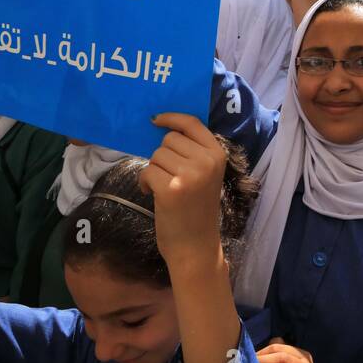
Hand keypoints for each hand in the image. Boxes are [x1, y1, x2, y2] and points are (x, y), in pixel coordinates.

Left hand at [139, 113, 226, 272]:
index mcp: (218, 155)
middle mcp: (206, 162)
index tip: (156, 120)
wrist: (195, 245)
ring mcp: (189, 175)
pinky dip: (144, 183)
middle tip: (169, 176)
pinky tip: (153, 194)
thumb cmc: (197, 209)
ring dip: (153, 170)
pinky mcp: (171, 189)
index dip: (171, 118)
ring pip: (156, 156)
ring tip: (164, 188)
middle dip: (163, 155)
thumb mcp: (205, 175)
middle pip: (169, 139)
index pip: (192, 123)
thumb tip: (162, 127)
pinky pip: (147, 171)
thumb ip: (192, 152)